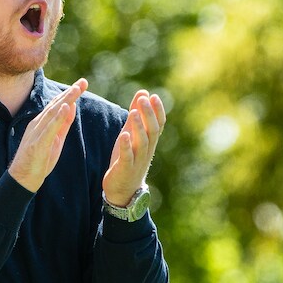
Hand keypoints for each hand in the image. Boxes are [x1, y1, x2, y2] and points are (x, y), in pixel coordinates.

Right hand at [9, 78, 86, 191]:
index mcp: (42, 122)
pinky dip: (57, 117)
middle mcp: (38, 124)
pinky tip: (65, 108)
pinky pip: (49, 128)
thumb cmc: (39, 159)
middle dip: (70, 93)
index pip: (57, 104)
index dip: (70, 94)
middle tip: (83, 81)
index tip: (82, 83)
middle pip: (55, 105)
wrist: (23, 178)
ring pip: (52, 113)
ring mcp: (37, 133)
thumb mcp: (56, 139)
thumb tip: (71, 106)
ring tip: (76, 90)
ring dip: (65, 100)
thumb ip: (63, 123)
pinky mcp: (37, 144)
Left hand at [103, 90, 166, 205]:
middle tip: (143, 99)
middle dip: (149, 114)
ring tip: (133, 112)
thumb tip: (143, 92)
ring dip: (138, 127)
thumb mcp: (132, 133)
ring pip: (142, 142)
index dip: (157, 111)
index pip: (159, 124)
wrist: (123, 190)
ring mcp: (137, 160)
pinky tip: (123, 135)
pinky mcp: (125, 169)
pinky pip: (128, 157)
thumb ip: (137, 114)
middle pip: (152, 130)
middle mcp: (147, 150)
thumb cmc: (128, 158)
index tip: (153, 96)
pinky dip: (126, 146)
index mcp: (149, 141)